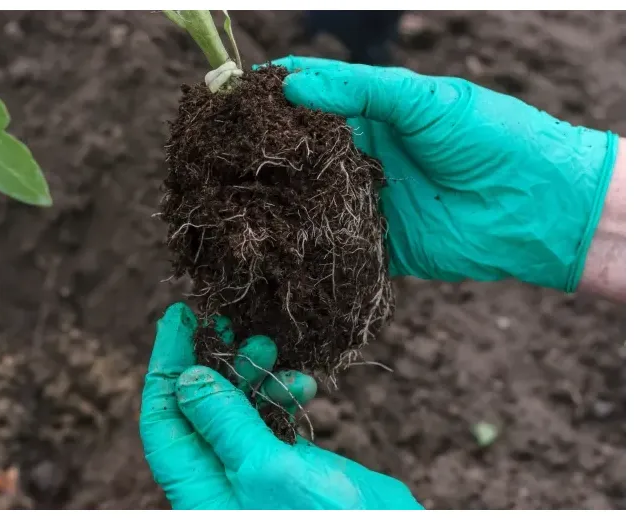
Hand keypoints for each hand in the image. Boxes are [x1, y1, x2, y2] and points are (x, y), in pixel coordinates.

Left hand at [140, 302, 421, 509]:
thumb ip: (226, 425)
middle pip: (200, 408)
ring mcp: (255, 469)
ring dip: (252, 372)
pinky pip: (271, 416)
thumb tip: (186, 378)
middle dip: (213, 361)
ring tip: (270, 347)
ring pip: (237, 407)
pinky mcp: (288, 463)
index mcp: (201, 488)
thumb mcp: (267, 470)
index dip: (167, 366)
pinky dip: (284, 392)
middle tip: (229, 322)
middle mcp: (221, 478)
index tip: (179, 318)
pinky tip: (304, 382)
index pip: (165, 420)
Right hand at [268, 57, 618, 291]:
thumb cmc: (489, 137)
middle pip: (305, 147)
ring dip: (281, 193)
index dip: (279, 92)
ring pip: (313, 194)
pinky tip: (276, 235)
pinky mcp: (377, 242)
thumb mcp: (425, 100)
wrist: (536, 205)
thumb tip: (292, 85)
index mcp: (377, 112)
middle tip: (225, 145)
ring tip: (236, 188)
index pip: (316, 96)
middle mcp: (366, 154)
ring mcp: (369, 198)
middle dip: (269, 146)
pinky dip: (310, 239)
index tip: (236, 93)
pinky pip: (335, 239)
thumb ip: (361, 92)